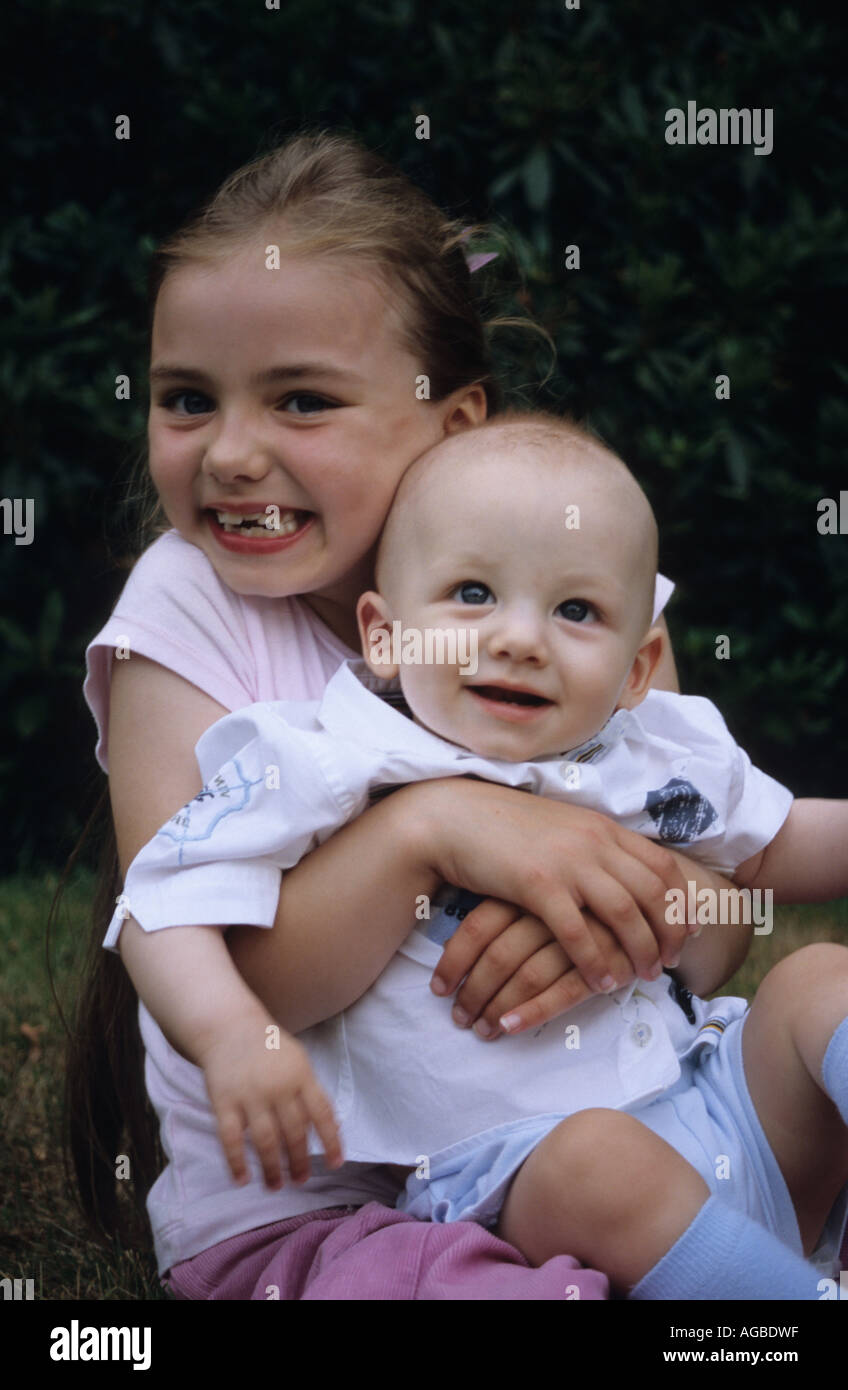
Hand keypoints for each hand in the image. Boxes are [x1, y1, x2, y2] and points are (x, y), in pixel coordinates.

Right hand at [197, 1012, 342, 1188]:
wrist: (229, 1027)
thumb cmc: (269, 1049)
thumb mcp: (298, 1062)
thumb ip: (312, 1094)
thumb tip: (334, 1129)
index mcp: (301, 1076)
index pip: (322, 1114)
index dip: (332, 1141)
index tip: (336, 1164)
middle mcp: (278, 1087)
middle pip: (294, 1132)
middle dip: (299, 1161)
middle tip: (301, 1180)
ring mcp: (250, 1095)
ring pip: (265, 1140)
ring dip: (272, 1168)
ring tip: (276, 1186)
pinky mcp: (224, 1101)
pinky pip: (230, 1138)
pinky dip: (236, 1161)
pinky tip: (242, 1179)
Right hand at [419, 778, 693, 993]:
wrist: (455, 818)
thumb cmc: (506, 828)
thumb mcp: (563, 827)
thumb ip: (595, 845)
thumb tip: (623, 872)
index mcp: (603, 826)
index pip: (662, 864)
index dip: (682, 900)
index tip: (690, 929)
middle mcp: (594, 840)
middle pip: (652, 892)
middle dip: (669, 932)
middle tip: (669, 962)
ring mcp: (567, 861)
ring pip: (624, 913)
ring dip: (640, 950)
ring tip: (642, 977)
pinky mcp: (538, 884)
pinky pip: (578, 932)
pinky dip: (596, 961)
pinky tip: (601, 982)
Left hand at [432, 898, 635, 1037]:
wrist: (651, 892)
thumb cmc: (583, 898)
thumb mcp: (543, 891)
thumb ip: (507, 907)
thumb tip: (458, 942)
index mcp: (531, 887)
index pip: (479, 925)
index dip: (455, 960)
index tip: (438, 989)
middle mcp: (553, 909)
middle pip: (499, 954)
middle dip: (473, 991)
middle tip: (458, 1018)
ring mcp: (582, 936)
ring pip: (528, 975)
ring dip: (497, 1007)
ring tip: (479, 1031)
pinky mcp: (608, 961)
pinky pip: (563, 991)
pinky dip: (533, 1011)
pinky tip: (509, 1028)